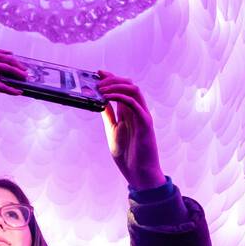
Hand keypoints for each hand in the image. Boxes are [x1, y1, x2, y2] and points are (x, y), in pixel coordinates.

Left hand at [97, 70, 163, 189]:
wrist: (139, 173)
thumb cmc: (128, 155)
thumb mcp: (113, 130)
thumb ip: (109, 115)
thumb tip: (100, 100)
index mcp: (129, 112)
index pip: (123, 88)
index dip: (112, 78)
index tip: (98, 72)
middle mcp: (138, 111)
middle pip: (129, 85)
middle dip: (113, 79)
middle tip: (98, 80)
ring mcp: (143, 116)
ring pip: (134, 91)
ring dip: (117, 86)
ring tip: (102, 89)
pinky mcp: (146, 124)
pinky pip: (136, 105)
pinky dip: (122, 97)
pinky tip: (109, 98)